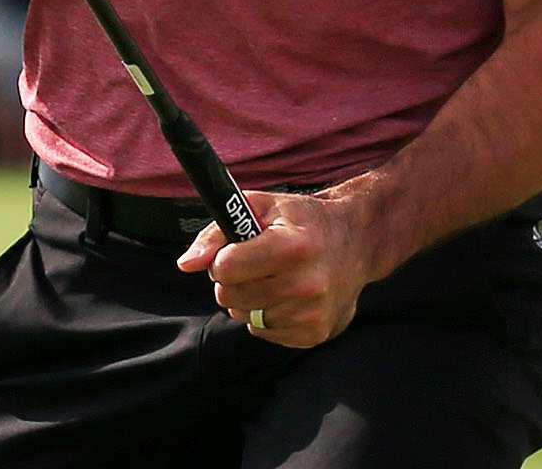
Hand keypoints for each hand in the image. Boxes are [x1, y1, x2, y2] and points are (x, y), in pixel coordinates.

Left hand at [175, 194, 376, 348]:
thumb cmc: (300, 221)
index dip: (222, 259)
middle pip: (230, 296)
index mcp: (292, 247)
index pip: (226, 268)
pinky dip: (266, 316)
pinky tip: (286, 296)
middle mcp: (307, 284)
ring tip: (273, 278)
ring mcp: (312, 313)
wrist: (356, 241)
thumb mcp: (260, 207)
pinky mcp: (315, 333)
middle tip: (252, 265)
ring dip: (249, 299)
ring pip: (245, 316)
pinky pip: (264, 332)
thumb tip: (186, 265)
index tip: (235, 251)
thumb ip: (216, 232)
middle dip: (231, 281)